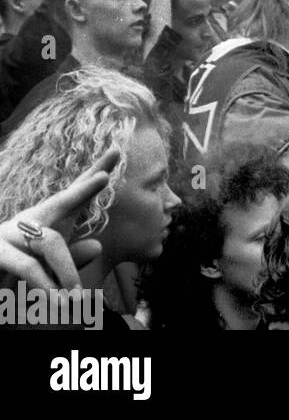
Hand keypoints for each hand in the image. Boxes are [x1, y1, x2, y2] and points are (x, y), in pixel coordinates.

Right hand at [0, 149, 118, 290]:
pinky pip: (28, 266)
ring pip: (50, 242)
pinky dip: (45, 285)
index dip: (93, 175)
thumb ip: (75, 257)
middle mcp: (31, 221)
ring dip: (66, 271)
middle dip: (84, 189)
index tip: (115, 151)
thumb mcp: (56, 270)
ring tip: (76, 296)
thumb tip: (97, 246)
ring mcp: (11, 233)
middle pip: (61, 201)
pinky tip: (59, 299)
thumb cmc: (27, 277)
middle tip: (104, 177)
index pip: (75, 196)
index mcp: (49, 223)